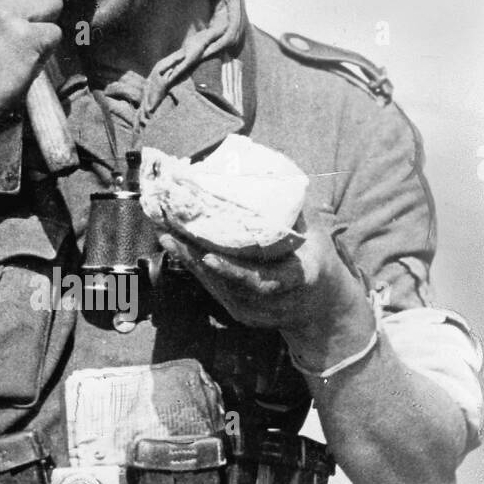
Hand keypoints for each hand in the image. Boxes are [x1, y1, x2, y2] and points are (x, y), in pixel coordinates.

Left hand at [158, 217, 373, 368]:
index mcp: (297, 280)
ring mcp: (252, 311)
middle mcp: (271, 303)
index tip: (209, 257)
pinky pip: (212, 286)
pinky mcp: (237, 311)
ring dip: (187, 257)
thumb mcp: (316, 233)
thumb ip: (292, 210)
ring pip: (215, 285)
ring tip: (164, 230)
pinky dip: (192, 264)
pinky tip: (174, 243)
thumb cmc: (316, 259)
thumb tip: (266, 173)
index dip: (235, 271)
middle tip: (170, 230)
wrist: (320, 305)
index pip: (264, 281)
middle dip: (196, 256)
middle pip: (228, 283)